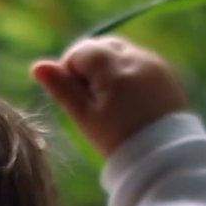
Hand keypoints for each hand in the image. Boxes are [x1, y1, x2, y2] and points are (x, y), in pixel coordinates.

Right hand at [31, 36, 187, 158]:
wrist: (167, 158)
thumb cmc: (119, 141)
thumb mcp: (85, 117)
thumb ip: (62, 89)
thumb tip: (37, 66)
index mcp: (113, 66)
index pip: (80, 51)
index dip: (70, 72)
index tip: (76, 99)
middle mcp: (136, 56)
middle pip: (102, 46)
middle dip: (91, 66)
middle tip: (91, 100)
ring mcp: (155, 63)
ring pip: (122, 52)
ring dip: (110, 68)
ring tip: (111, 102)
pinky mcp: (168, 74)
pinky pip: (141, 62)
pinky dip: (130, 74)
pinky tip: (130, 101)